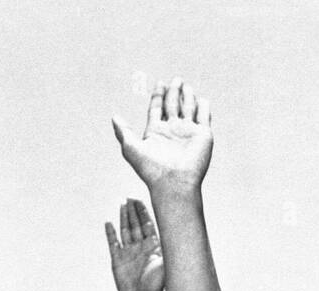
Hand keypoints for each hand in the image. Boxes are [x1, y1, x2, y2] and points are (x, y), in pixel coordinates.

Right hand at [105, 198, 164, 290]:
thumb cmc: (155, 285)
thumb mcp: (165, 264)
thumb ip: (169, 249)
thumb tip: (179, 231)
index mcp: (153, 247)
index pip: (148, 225)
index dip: (144, 212)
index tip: (140, 200)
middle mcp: (141, 248)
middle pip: (136, 225)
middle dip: (133, 211)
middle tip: (130, 198)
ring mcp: (128, 253)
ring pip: (125, 231)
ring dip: (123, 218)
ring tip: (122, 204)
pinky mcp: (117, 260)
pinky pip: (113, 243)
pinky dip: (110, 234)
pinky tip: (109, 223)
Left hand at [112, 78, 212, 194]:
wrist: (174, 182)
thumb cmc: (151, 168)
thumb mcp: (130, 147)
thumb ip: (123, 131)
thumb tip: (114, 117)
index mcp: (156, 131)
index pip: (157, 108)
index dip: (158, 95)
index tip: (160, 83)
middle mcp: (172, 131)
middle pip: (173, 105)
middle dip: (173, 92)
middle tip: (175, 80)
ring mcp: (188, 132)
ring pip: (189, 109)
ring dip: (188, 97)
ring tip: (185, 85)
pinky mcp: (203, 135)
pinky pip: (204, 117)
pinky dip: (204, 107)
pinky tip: (201, 99)